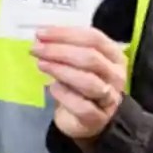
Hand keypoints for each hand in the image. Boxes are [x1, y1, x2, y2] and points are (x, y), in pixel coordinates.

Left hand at [31, 26, 127, 145]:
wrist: (84, 119)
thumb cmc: (79, 84)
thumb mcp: (77, 62)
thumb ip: (66, 48)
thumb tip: (42, 37)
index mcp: (114, 56)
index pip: (94, 38)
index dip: (66, 34)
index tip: (41, 33)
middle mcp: (116, 76)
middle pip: (90, 58)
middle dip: (59, 51)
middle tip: (36, 49)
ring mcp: (110, 98)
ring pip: (88, 81)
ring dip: (60, 70)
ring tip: (41, 64)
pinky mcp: (98, 118)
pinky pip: (82, 106)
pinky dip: (64, 94)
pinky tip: (52, 88)